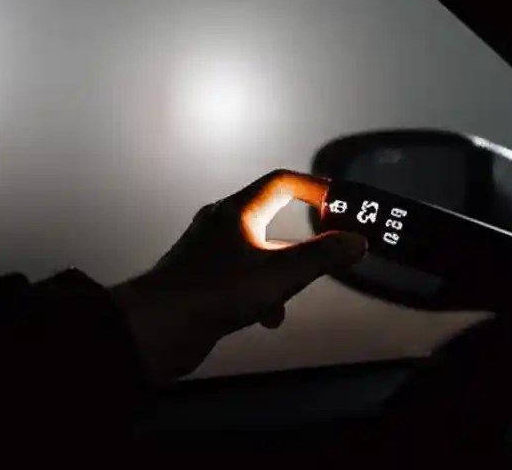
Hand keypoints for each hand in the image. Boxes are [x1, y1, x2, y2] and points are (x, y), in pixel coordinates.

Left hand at [112, 170, 367, 383]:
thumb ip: (320, 257)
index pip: (282, 182)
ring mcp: (208, 251)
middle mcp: (221, 223)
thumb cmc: (215, 293)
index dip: (314, 189)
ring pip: (258, 253)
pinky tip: (264, 317)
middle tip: (325, 254)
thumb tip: (357, 241)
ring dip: (280, 275)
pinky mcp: (201, 278)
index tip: (339, 205)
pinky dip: (260, 293)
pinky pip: (242, 277)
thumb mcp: (278, 276)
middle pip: (271, 218)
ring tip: (287, 300)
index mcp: (237, 210)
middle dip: (301, 243)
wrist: (154, 329)